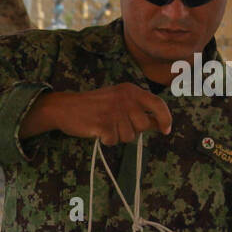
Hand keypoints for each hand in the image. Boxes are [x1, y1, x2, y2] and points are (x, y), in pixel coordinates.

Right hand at [23, 84, 171, 144]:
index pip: (158, 104)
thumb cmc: (93, 106)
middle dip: (132, 131)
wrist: (65, 107)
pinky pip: (113, 140)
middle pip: (143, 125)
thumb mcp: (118, 99)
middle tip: (117, 126)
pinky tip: (97, 131)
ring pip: (129, 136)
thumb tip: (158, 124)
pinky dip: (106, 140)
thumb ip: (137, 109)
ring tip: (105, 127)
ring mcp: (114, 111)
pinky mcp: (103, 124)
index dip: (165, 119)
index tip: (166, 130)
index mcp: (130, 90)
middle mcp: (125, 98)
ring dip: (117, 136)